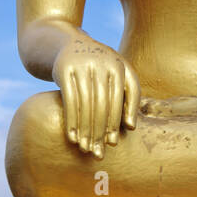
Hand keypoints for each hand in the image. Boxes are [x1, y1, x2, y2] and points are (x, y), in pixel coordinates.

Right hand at [52, 37, 139, 156]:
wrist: (67, 45)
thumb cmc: (99, 68)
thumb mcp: (116, 76)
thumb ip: (127, 98)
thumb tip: (131, 127)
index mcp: (120, 64)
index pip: (123, 97)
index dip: (118, 121)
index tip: (113, 142)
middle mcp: (103, 62)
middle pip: (104, 102)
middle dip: (101, 130)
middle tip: (98, 152)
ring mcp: (83, 64)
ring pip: (86, 103)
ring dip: (85, 129)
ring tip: (85, 148)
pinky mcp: (64, 68)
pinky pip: (69, 99)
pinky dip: (71, 120)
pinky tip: (72, 136)